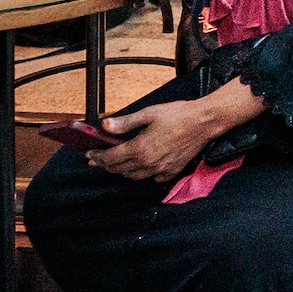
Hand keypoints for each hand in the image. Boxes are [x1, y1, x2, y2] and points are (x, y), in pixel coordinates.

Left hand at [88, 91, 255, 182]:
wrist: (204, 122)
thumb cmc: (177, 114)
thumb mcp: (149, 113)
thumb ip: (125, 122)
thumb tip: (104, 126)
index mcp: (140, 148)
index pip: (111, 157)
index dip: (97, 156)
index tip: (89, 154)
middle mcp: (148, 163)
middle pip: (120, 169)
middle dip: (105, 164)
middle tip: (96, 159)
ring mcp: (160, 169)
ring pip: (133, 176)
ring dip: (121, 170)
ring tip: (114, 164)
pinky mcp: (171, 171)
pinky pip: (151, 178)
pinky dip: (142, 174)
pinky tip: (141, 168)